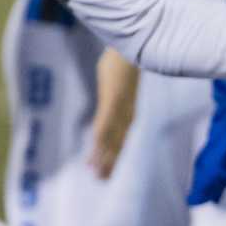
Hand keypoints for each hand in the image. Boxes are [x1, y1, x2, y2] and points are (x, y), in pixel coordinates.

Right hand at [88, 49, 140, 177]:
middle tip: (102, 180)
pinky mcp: (113, 100)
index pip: (120, 135)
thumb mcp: (114, 77)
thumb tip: (108, 87)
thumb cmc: (123, 58)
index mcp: (128, 108)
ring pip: (111, 138)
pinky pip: (104, 124)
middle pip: (118, 142)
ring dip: (104, 157)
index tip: (106, 166)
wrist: (131, 46)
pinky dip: (100, 141)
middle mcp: (126, 111)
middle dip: (110, 161)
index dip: (114, 152)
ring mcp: (120, 107)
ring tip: (96, 174)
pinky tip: (94, 153)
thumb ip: (111, 89)